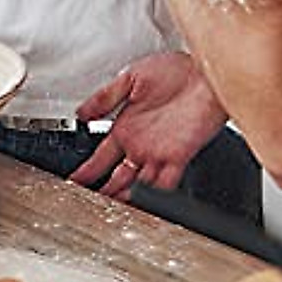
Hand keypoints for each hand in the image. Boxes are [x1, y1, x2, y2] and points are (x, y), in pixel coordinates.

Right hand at [69, 52, 228, 199]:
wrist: (207, 73)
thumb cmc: (176, 69)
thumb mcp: (131, 78)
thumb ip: (105, 97)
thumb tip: (81, 113)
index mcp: (127, 127)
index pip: (101, 157)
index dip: (87, 171)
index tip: (75, 182)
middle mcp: (141, 143)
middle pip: (118, 177)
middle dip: (103, 193)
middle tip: (88, 207)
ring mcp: (159, 152)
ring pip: (139, 185)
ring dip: (125, 199)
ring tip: (110, 212)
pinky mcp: (180, 156)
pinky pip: (165, 183)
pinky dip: (154, 196)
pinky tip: (142, 204)